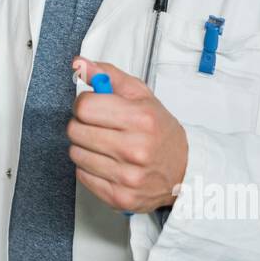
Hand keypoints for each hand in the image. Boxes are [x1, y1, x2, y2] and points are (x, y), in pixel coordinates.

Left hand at [67, 58, 188, 214]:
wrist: (183, 169)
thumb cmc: (159, 129)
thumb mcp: (140, 95)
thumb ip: (107, 75)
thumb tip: (78, 63)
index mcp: (141, 119)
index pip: (84, 107)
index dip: (84, 104)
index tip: (93, 107)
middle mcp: (135, 149)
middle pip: (76, 131)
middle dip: (81, 124)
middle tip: (97, 126)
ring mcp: (128, 176)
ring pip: (76, 154)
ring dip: (84, 147)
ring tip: (103, 144)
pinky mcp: (120, 197)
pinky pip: (82, 175)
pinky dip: (89, 167)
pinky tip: (106, 162)